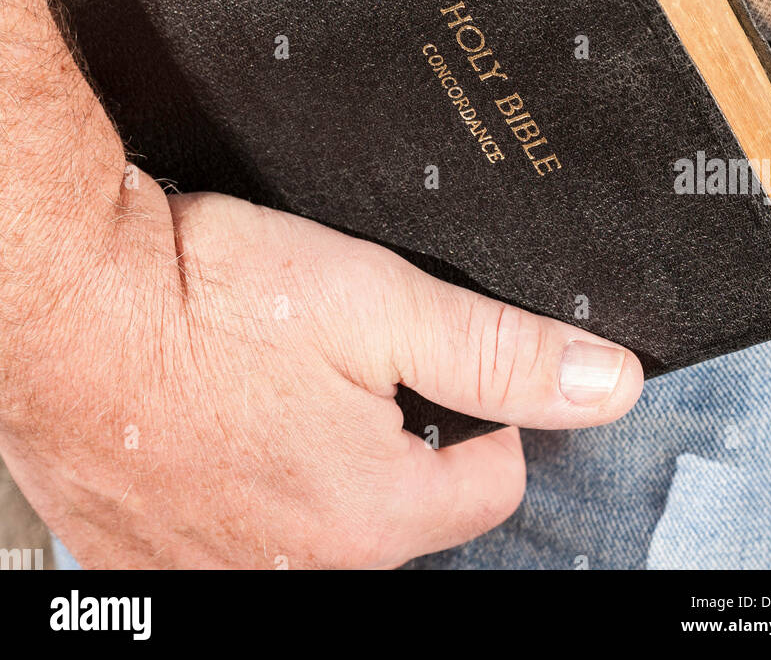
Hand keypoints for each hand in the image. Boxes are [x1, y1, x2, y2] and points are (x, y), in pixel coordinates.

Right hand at [1, 178, 641, 568]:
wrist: (63, 300)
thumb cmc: (204, 298)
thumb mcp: (379, 303)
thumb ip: (497, 351)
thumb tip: (606, 382)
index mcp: (375, 514)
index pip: (493, 478)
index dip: (481, 405)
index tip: (435, 359)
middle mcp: (300, 567)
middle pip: (401, 504)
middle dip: (394, 432)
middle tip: (338, 354)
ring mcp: (214, 571)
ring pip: (313, 517)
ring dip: (309, 456)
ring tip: (267, 377)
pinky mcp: (144, 558)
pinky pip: (225, 531)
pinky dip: (234, 479)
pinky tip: (210, 415)